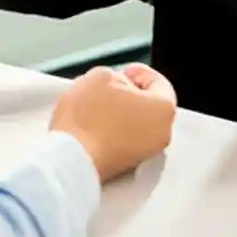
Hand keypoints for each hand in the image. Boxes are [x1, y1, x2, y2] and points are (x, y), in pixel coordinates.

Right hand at [49, 63, 177, 181]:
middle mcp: (162, 133)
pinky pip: (125, 139)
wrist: (72, 157)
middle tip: (106, 87)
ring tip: (95, 106)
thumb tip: (119, 85)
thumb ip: (118, 75)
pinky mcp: (128, 165)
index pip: (157, 82)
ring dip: (119, 111)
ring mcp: (146, 152)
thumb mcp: (101, 75)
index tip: (121, 71)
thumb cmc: (88, 117)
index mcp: (163, 108)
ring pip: (136, 122)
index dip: (136, 72)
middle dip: (127, 93)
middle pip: (148, 104)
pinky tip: (93, 124)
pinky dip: (113, 130)